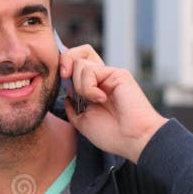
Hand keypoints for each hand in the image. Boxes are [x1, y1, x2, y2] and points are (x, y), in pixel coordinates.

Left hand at [58, 45, 167, 162]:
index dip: (63, 67)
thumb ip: (72, 107)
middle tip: (64, 77)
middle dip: (64, 62)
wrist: (131, 139)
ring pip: (80, 63)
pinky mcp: (117, 73)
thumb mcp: (82, 121)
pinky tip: (101, 99)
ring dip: (79, 85)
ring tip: (92, 101)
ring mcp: (109, 75)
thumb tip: (65, 95)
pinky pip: (90, 71)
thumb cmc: (111, 135)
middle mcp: (100, 80)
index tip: (61, 80)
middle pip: (78, 54)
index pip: (74, 66)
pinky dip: (88, 88)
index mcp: (92, 89)